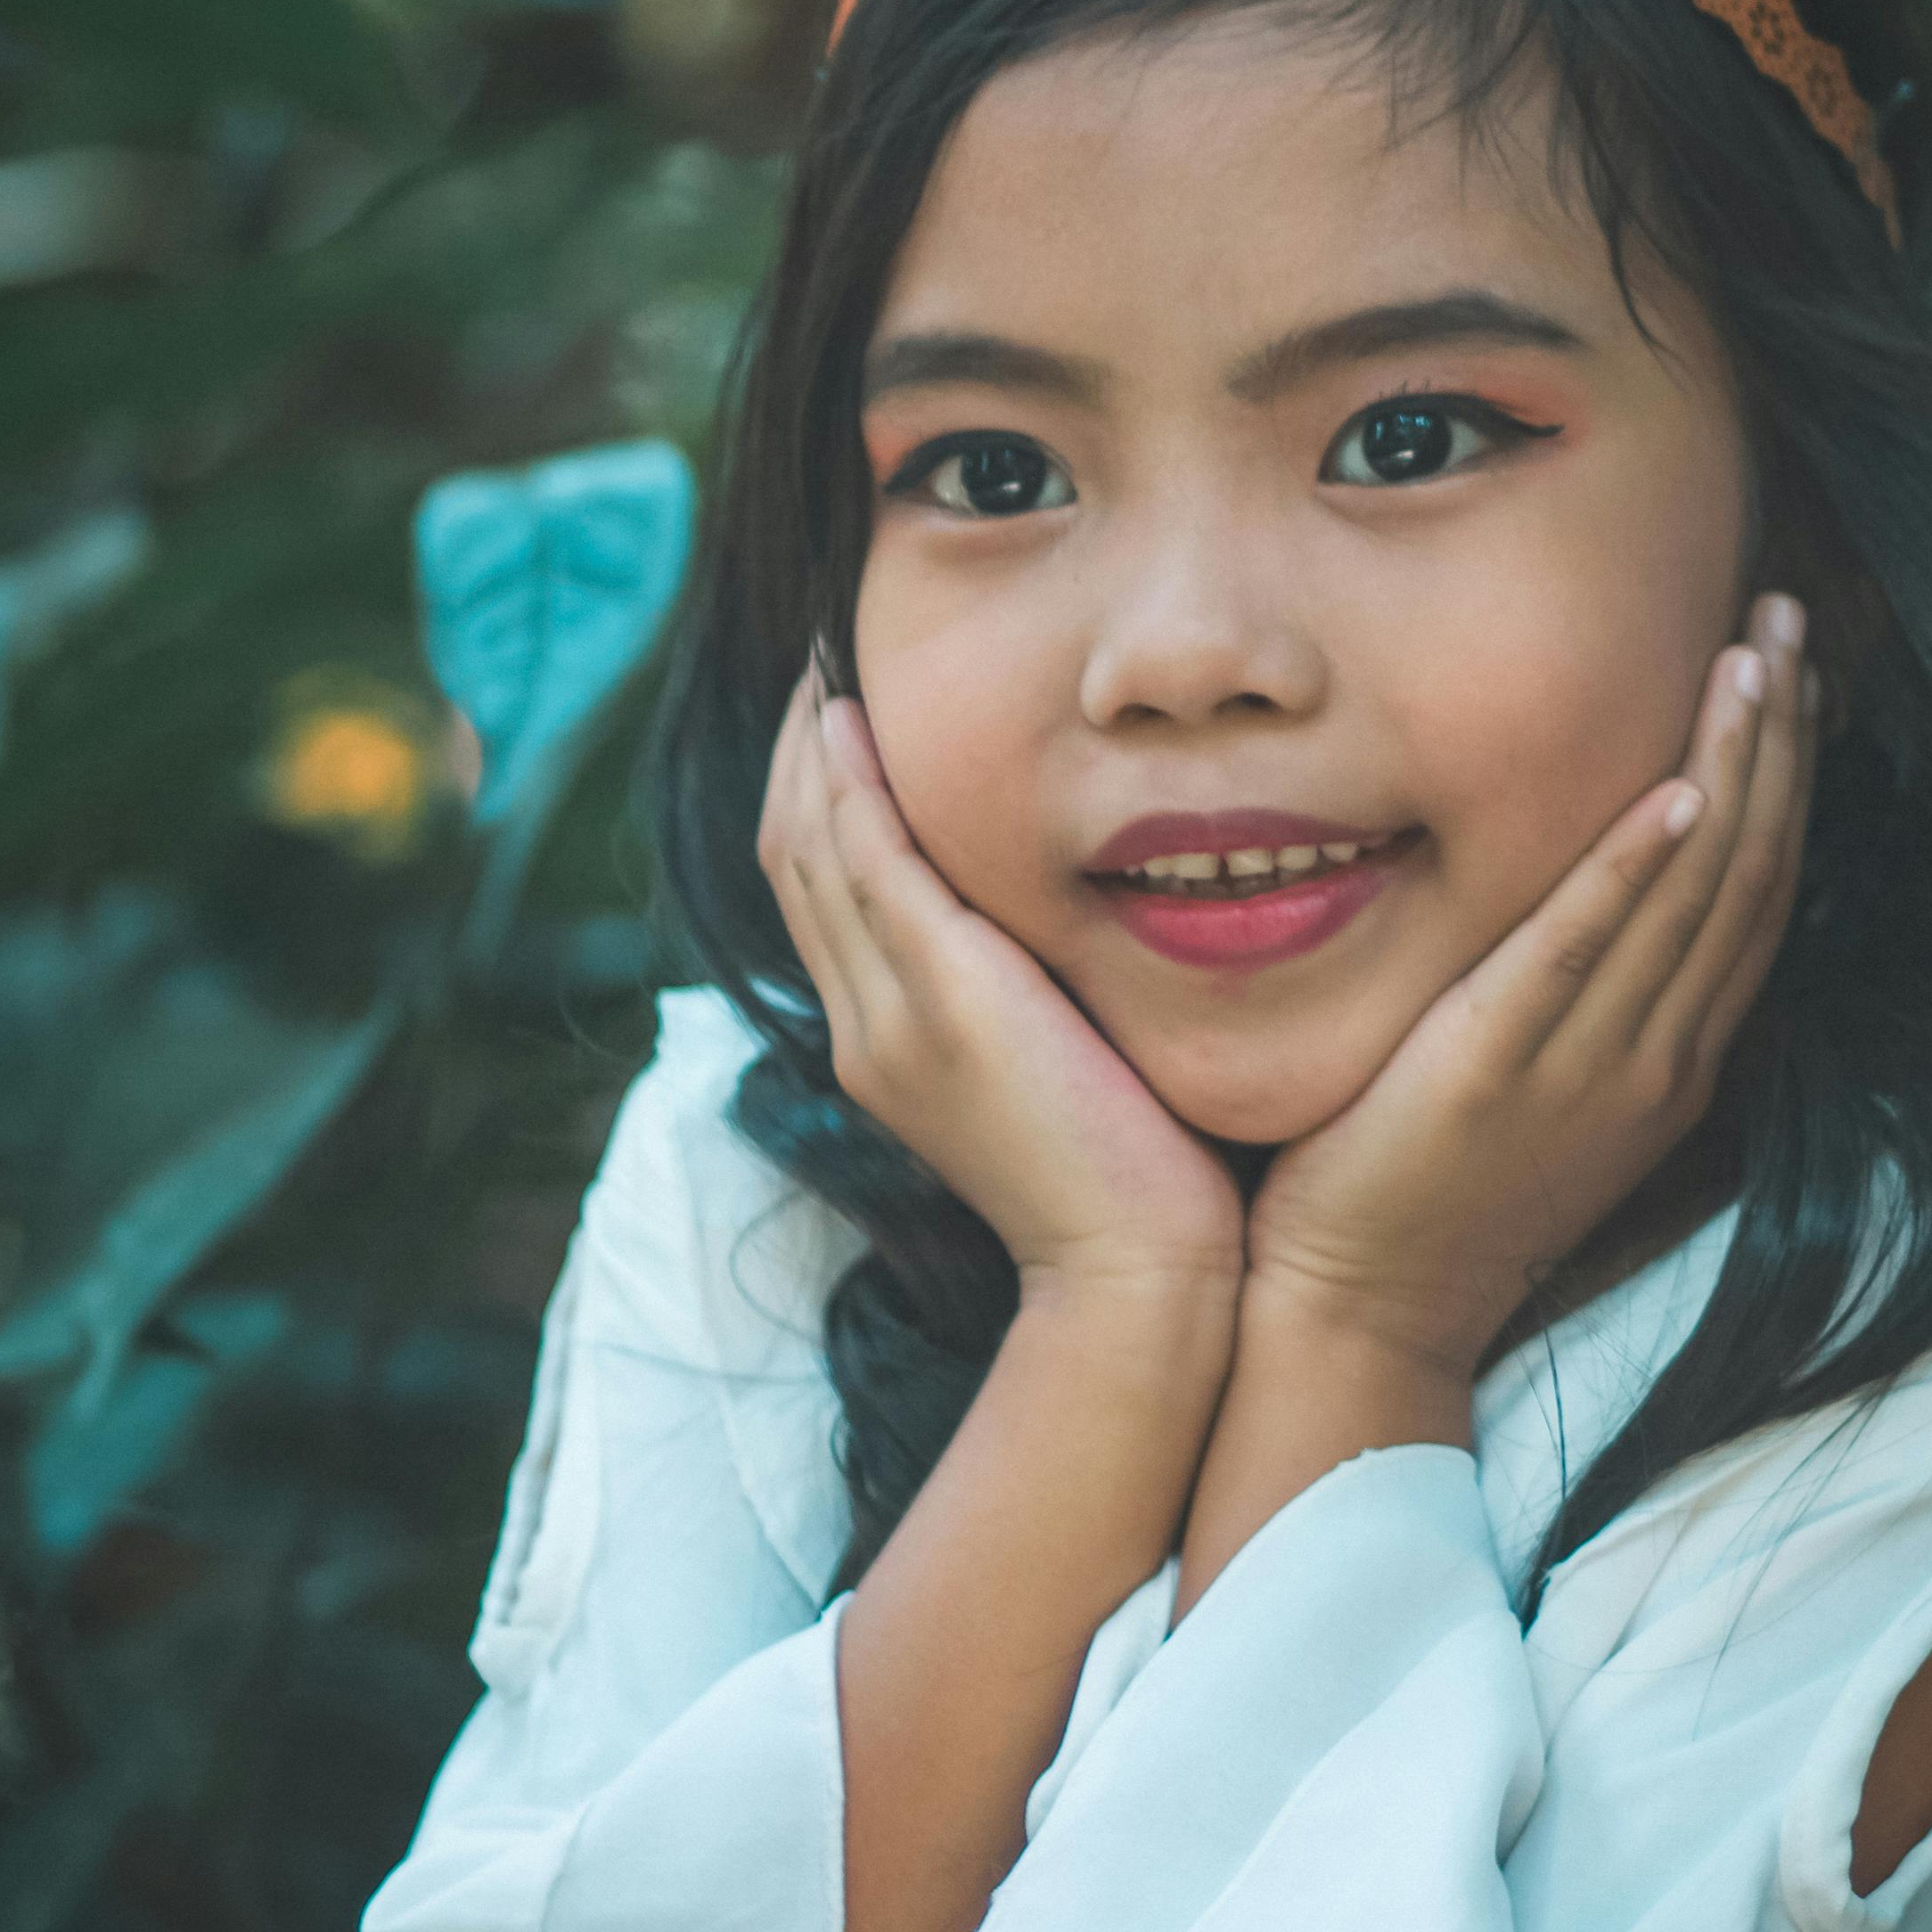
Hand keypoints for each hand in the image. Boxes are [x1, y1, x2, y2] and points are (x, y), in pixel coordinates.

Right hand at [758, 664, 1246, 1310]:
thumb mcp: (1062, 1070)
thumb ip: (1034, 997)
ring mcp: (890, 1015)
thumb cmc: (1137, 1181)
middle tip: (819, 655)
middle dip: (795, 749)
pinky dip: (850, 784)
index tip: (839, 710)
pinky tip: (852, 716)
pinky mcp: (942, 999)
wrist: (1139, 1276)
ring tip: (826, 656)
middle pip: (792, 856)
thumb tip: (1055, 931)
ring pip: (811, 849)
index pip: (818, 891)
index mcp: (884, 1044)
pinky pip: (866, 865)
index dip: (814, 793)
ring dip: (808, 745)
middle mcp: (864, 1026)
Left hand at [1241, 593, 1816, 1380]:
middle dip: (1779, 737)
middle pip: (1748, 870)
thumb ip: (1582, 990)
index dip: (1786, 771)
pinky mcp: (1499, 1065)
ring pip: (1694, 896)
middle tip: (1789, 616)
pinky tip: (1672, 790)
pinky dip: (1635, 870)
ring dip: (1734, 768)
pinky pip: (1584, 953)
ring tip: (1757, 657)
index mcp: (1671, 1055)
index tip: (1793, 666)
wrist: (1366, 1307)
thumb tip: (1593, 882)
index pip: (1756, 890)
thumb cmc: (1431, 1185)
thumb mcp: (1541, 1079)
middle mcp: (1657, 1055)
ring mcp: (1589, 1065)